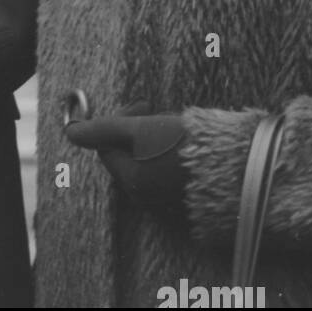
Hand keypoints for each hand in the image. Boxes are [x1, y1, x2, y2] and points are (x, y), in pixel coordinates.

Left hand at [64, 99, 188, 215]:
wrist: (241, 167)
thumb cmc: (189, 144)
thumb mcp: (142, 128)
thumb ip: (103, 129)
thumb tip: (70, 132)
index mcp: (134, 181)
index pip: (108, 147)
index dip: (119, 120)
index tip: (142, 104)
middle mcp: (149, 200)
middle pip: (129, 158)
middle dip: (138, 132)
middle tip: (158, 113)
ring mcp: (174, 206)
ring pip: (152, 167)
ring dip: (156, 144)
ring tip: (178, 128)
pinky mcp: (196, 206)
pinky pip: (175, 179)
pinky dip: (176, 160)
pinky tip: (193, 148)